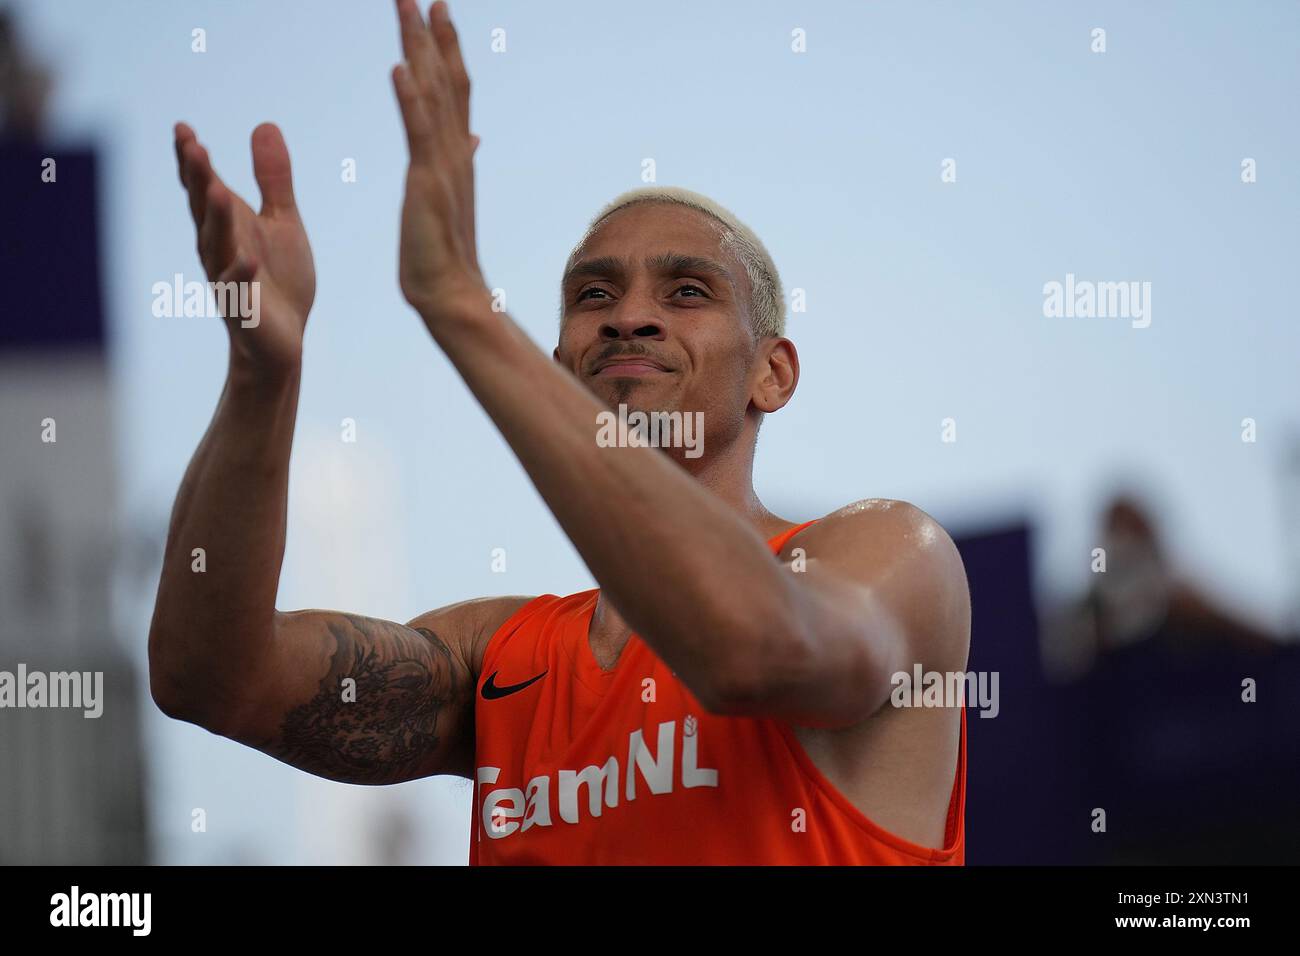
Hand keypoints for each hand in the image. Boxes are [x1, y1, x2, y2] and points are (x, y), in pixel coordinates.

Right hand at [174, 121, 315, 374]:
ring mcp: (229, 279)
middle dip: (198, 180)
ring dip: (217, 219)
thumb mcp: (282, 221)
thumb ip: (273, 178)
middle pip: (205, 209)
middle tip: (192, 145)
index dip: (192, 160)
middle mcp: (220, 248)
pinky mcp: (245, 309)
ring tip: (218, 190)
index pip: (205, 187)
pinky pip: (241, 291)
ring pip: (218, 246)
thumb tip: (264, 124)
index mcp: (228, 225)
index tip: (183, 128)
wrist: (282, 342)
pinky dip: (243, 275)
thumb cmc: (278, 280)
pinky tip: (250, 259)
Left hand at [391, 0, 487, 327]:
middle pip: (445, 80)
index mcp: (454, 151)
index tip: (437, 7)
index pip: (452, 88)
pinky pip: (417, 135)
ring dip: (421, 50)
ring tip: (411, 8)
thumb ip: (458, 158)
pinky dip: (410, 101)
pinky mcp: (425, 183)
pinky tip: (400, 69)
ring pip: (432, 95)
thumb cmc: (443, 250)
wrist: (448, 291)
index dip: (445, 47)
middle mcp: (452, 150)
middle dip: (433, 34)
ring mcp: (441, 164)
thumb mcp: (449, 195)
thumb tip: (471, 135)